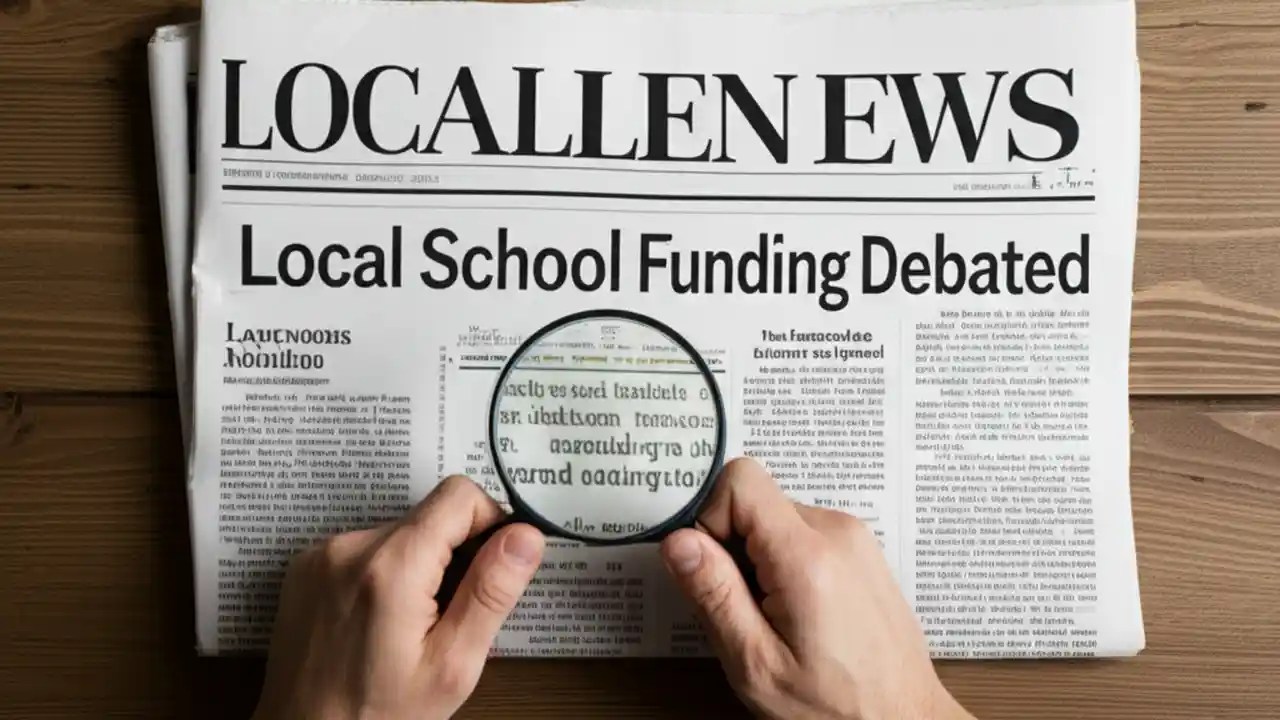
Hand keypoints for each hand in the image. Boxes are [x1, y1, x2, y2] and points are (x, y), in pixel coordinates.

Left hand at [251, 476, 545, 719]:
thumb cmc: (377, 716)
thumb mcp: (452, 666)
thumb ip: (491, 593)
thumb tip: (525, 536)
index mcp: (391, 568)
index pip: (460, 495)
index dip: (490, 525)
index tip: (490, 572)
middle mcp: (349, 548)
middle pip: (430, 515)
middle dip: (453, 556)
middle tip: (448, 618)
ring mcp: (321, 555)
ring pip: (400, 532)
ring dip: (419, 567)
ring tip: (409, 627)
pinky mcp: (306, 566)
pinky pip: (366, 548)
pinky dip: (385, 574)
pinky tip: (379, 622)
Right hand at [660, 458, 973, 719]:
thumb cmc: (836, 708)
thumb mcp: (757, 664)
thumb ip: (715, 595)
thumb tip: (678, 541)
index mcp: (808, 557)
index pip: (740, 480)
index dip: (710, 518)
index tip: (714, 570)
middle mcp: (837, 532)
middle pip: (755, 500)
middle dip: (732, 547)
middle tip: (746, 608)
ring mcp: (853, 537)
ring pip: (774, 517)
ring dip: (759, 559)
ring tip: (776, 616)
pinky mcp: (858, 548)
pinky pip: (801, 532)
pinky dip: (784, 562)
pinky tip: (797, 611)